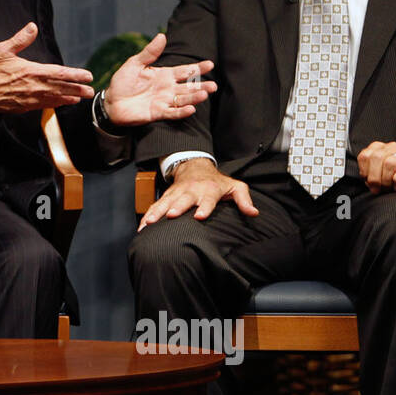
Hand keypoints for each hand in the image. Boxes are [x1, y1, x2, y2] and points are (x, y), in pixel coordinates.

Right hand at [0, 22, 94, 112]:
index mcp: (29, 71)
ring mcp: (27, 99)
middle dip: (77, 89)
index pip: (58, 73)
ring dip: (68, 98)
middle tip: (90, 90)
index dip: (75, 75)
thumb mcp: (2, 49)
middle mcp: (31, 87)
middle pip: (60, 88)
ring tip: (80, 98)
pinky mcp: (22, 106)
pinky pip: (42, 106)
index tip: (87, 76)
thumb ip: (20, 39)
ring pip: (53, 99)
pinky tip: (60, 103)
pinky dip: (54, 104)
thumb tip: (32, 27)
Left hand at [104, 33, 216, 125]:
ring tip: (204, 94)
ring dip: (194, 97)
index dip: (197, 68)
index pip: (185, 71)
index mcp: (164, 75)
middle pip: (188, 87)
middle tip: (213, 85)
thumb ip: (149, 52)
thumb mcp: (135, 64)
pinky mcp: (157, 113)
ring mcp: (164, 101)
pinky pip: (172, 113)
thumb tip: (162, 35)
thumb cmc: (123, 82)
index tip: (210, 64)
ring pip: (183, 99)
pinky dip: (182, 111)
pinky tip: (191, 109)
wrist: (111, 102)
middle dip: (201, 85)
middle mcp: (168, 88)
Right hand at [138, 157, 258, 230]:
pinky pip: (156, 206)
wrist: (195, 166)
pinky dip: (148, 215)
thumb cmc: (218, 182)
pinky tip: (142, 227)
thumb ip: (244, 199)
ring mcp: (177, 193)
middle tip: (170, 216)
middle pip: (183, 200)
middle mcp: (192, 191)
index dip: (204, 207)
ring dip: (157, 212)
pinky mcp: (167, 196)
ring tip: (149, 224)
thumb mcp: (235, 187)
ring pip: (165, 202)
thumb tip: (254, 213)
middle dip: (176, 207)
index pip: (207, 199)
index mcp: (209, 190)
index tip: (200, 216)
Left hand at [357, 141, 395, 193]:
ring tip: (388, 187)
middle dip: (374, 178)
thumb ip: (369, 174)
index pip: (364, 156)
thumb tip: (367, 182)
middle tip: (378, 188)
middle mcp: (390, 147)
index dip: (364, 171)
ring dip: (386, 180)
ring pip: (389, 163)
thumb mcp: (378, 174)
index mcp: (378, 148)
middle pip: (376, 158)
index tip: (368, 181)